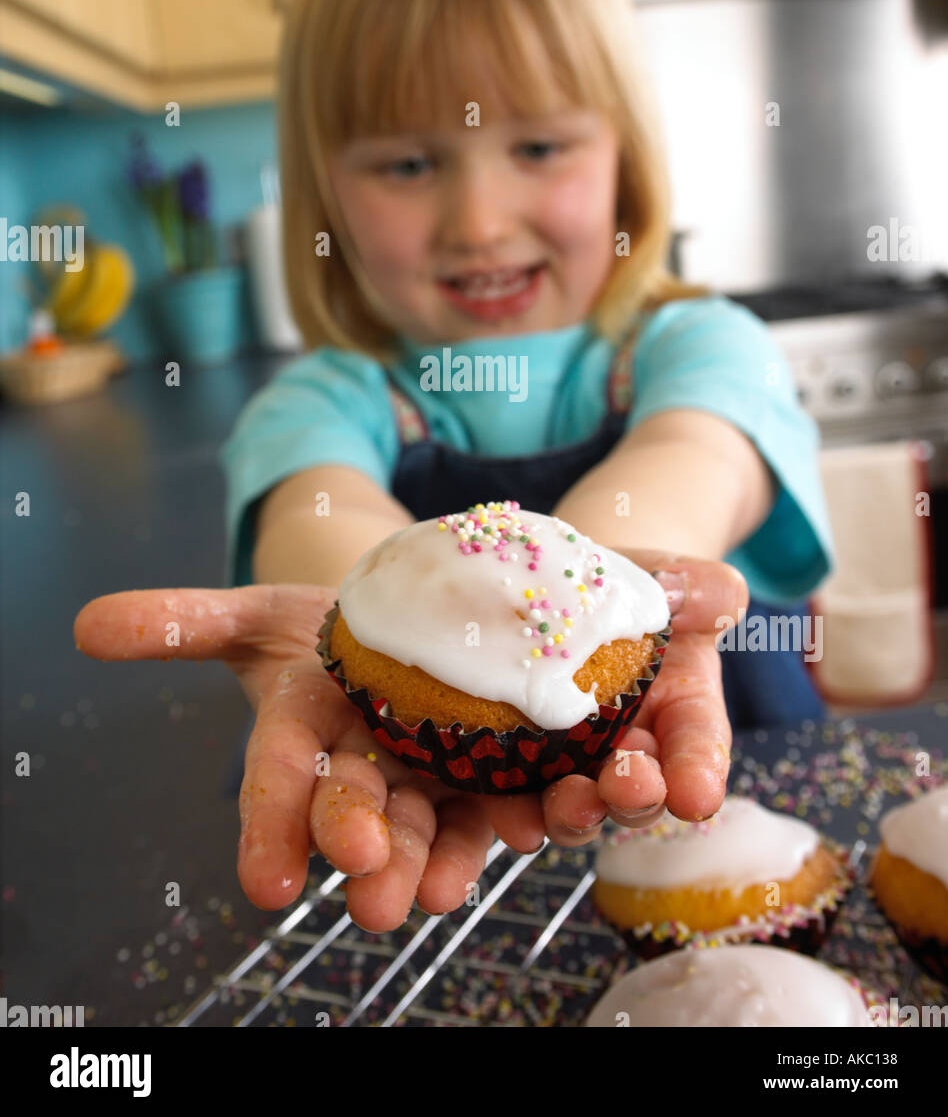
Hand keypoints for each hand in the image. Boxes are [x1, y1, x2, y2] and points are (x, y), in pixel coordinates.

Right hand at [73, 555, 743, 930]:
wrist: (428, 612)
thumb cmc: (331, 623)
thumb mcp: (259, 612)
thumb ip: (185, 620)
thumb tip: (87, 626)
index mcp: (317, 725)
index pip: (285, 775)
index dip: (275, 821)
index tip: (269, 883)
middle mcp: (383, 761)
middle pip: (376, 809)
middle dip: (376, 850)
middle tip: (379, 898)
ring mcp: (452, 768)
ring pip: (461, 815)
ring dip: (470, 849)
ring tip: (469, 884)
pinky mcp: (519, 763)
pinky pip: (542, 783)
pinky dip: (565, 796)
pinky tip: (582, 807)